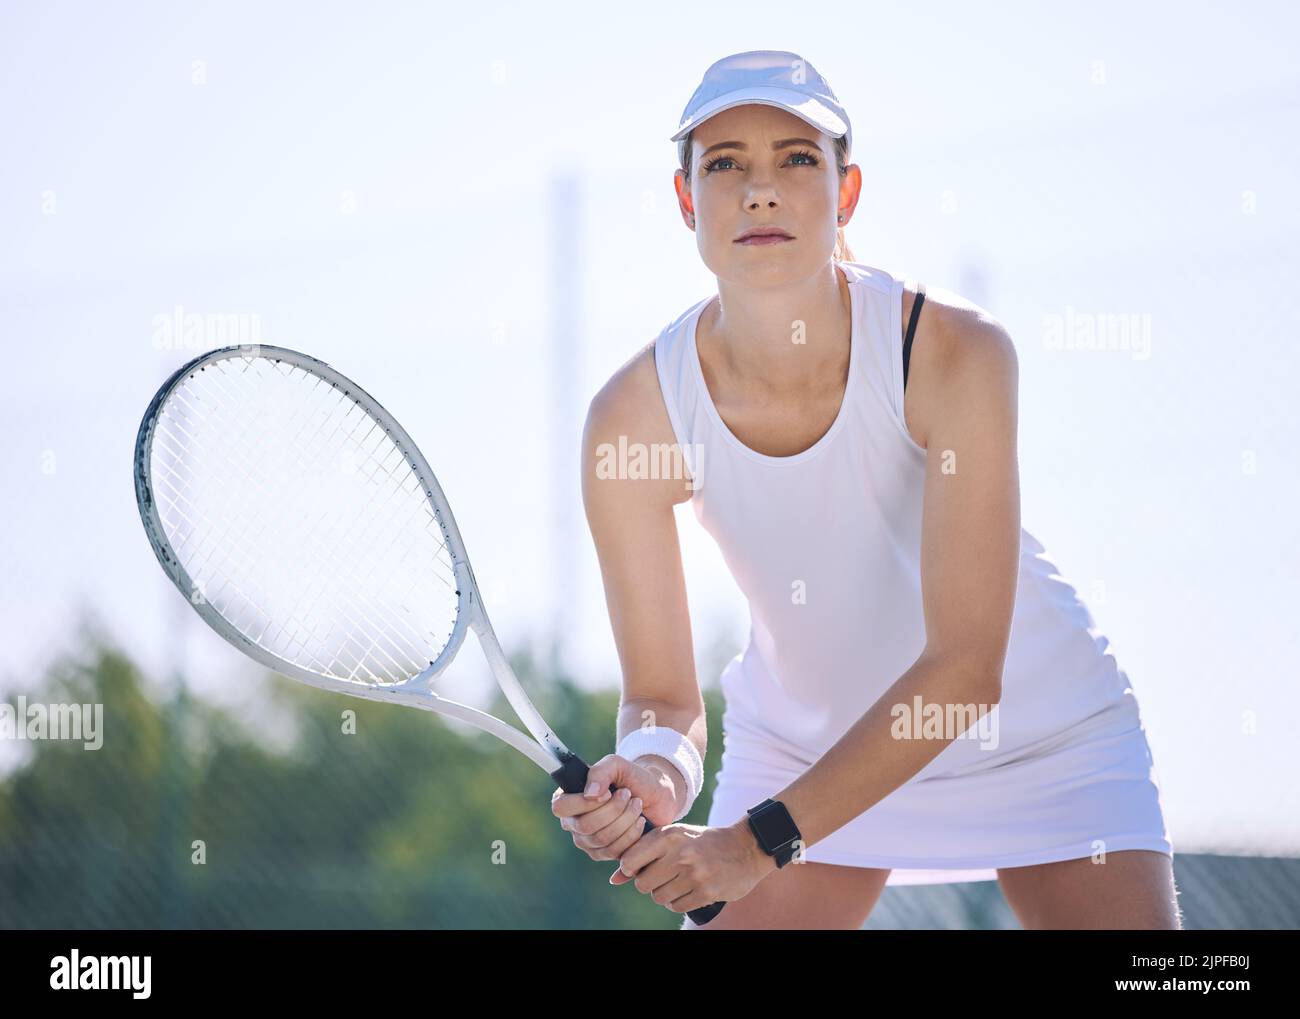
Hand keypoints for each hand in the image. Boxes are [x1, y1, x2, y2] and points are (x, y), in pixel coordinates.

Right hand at [550, 754, 677, 863]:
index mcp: (568, 799)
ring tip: (637, 804)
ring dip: (626, 819)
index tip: (609, 793)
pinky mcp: (605, 855)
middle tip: (628, 794)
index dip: (584, 802)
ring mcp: (588, 843)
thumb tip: (589, 794)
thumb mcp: (617, 765)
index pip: (561, 807)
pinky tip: (640, 822)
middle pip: (586, 825)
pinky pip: (615, 851)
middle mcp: (573, 823)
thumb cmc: (632, 777)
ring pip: (602, 839)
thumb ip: (600, 772)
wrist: (655, 795)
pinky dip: (632, 834)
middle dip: (614, 809)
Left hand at [609, 819, 775, 913]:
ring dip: (664, 894)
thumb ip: (644, 853)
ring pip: (658, 897)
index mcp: (669, 834)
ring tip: (677, 882)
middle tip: (662, 877)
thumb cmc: (703, 841)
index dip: (630, 869)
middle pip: (642, 884)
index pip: (630, 860)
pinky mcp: (706, 891)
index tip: (639, 869)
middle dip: (648, 884)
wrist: (746, 847)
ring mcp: (694, 873)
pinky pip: (676, 906)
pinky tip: (687, 890)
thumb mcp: (675, 837)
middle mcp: (680, 853)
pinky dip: (678, 902)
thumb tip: (614, 879)